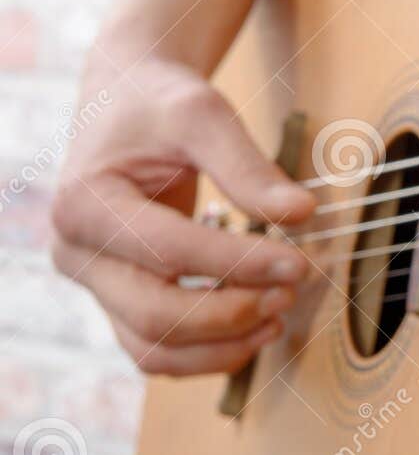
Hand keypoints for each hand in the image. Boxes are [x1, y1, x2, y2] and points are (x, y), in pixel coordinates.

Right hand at [50, 51, 312, 374]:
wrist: (126, 103)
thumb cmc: (157, 104)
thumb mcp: (203, 112)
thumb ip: (249, 166)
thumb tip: (303, 213)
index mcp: (85, 204)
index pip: (170, 253)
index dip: (240, 264)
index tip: (298, 262)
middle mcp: (78, 253)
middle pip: (156, 316)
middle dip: (232, 314)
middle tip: (290, 291)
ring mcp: (96, 283)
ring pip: (155, 350)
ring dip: (224, 347)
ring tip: (278, 315)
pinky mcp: (119, 301)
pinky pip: (160, 351)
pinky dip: (210, 351)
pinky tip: (257, 324)